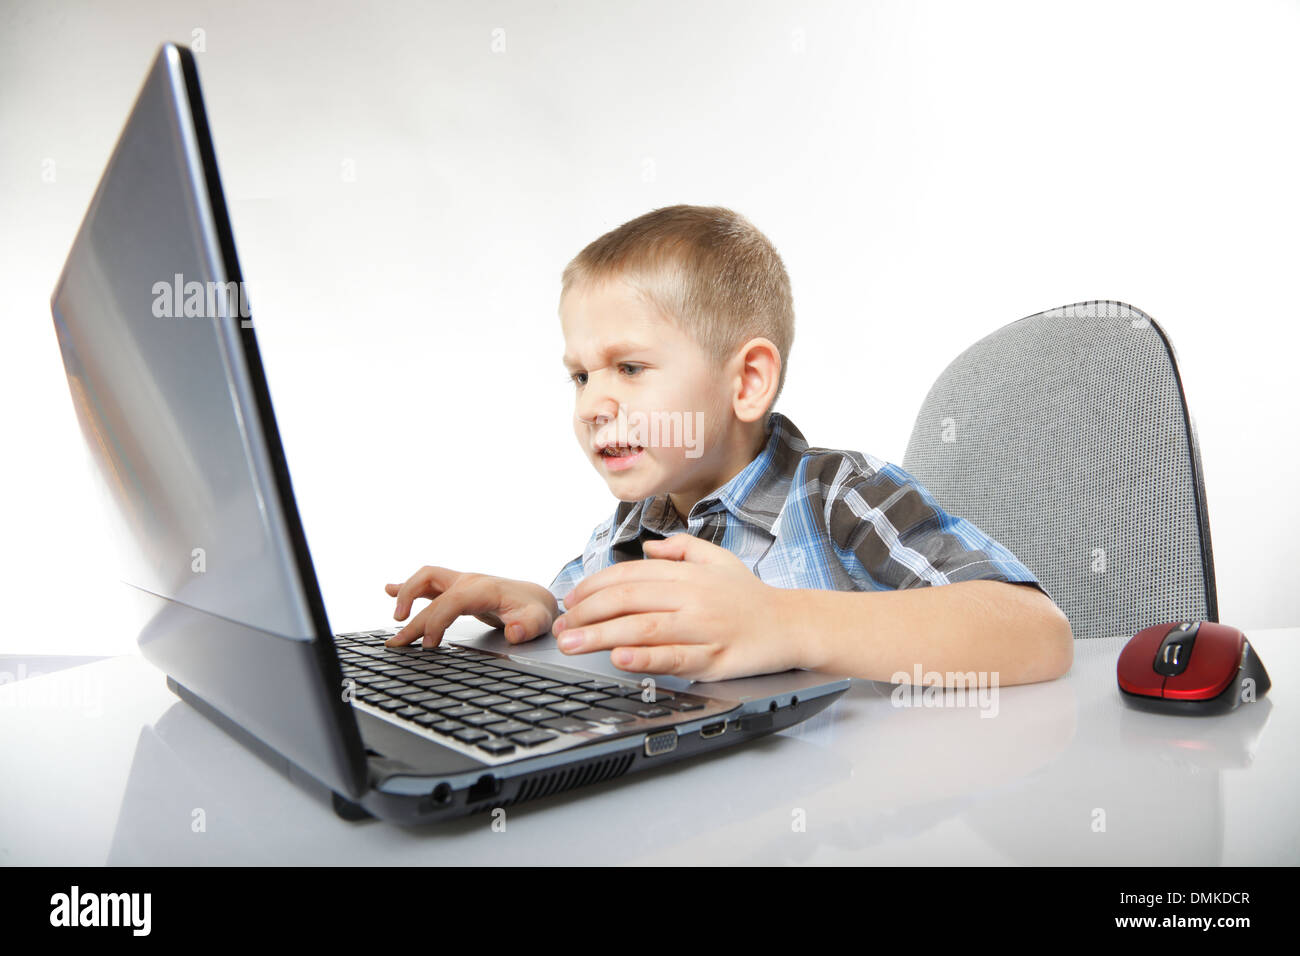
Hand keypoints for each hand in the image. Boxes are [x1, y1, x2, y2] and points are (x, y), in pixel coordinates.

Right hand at [383, 567, 557, 647]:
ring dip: (405, 593)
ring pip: (425, 578)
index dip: (436, 621)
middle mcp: (468, 581)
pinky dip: (407, 586)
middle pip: (430, 587)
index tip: (428, 645)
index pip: (451, 601)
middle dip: (411, 614)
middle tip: (398, 641)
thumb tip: (514, 632)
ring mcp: (461, 582)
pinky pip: (428, 582)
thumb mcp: (539, 620)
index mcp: (484, 589)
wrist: (536, 598)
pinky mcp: (456, 588)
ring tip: (395, 618)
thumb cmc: (535, 609)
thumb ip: (528, 626)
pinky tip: (389, 589)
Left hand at [552, 534, 799, 681]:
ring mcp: (702, 627)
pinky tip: (619, 659)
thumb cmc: (750, 596)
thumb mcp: (717, 559)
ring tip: (572, 644)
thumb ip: (681, 549)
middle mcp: (692, 596)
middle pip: (628, 600)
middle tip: (561, 627)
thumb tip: (647, 548)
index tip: (570, 600)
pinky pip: (673, 658)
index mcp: (687, 573)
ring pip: (643, 628)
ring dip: (600, 636)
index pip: (629, 575)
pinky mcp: (714, 658)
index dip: (594, 586)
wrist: (792, 624)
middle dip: (586, 613)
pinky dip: (644, 658)